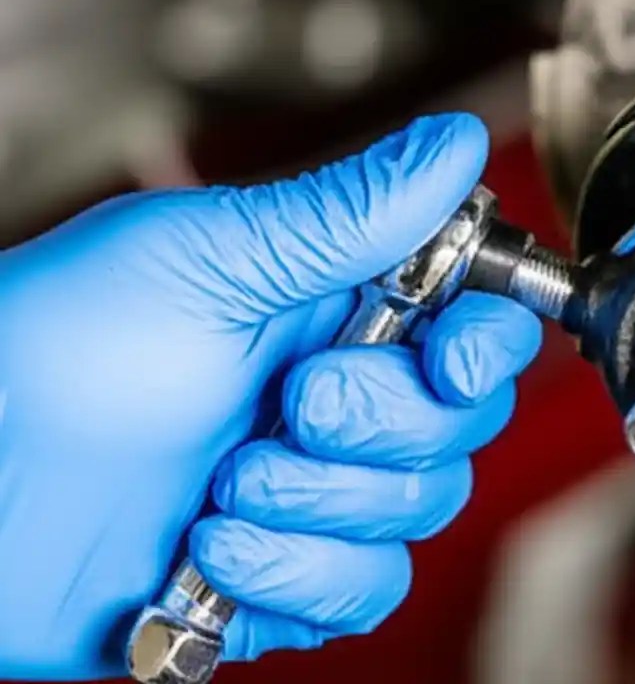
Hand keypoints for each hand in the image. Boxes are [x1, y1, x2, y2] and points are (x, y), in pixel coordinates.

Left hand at [0, 113, 541, 678]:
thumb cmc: (45, 346)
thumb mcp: (199, 259)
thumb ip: (345, 212)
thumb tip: (451, 145)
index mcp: (333, 311)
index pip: (476, 325)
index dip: (486, 347)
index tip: (445, 360)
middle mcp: (339, 399)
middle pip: (461, 429)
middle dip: (381, 427)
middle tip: (291, 406)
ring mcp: (315, 490)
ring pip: (418, 514)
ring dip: (326, 506)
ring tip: (226, 485)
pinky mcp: (284, 574)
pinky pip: (361, 594)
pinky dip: (298, 579)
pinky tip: (218, 550)